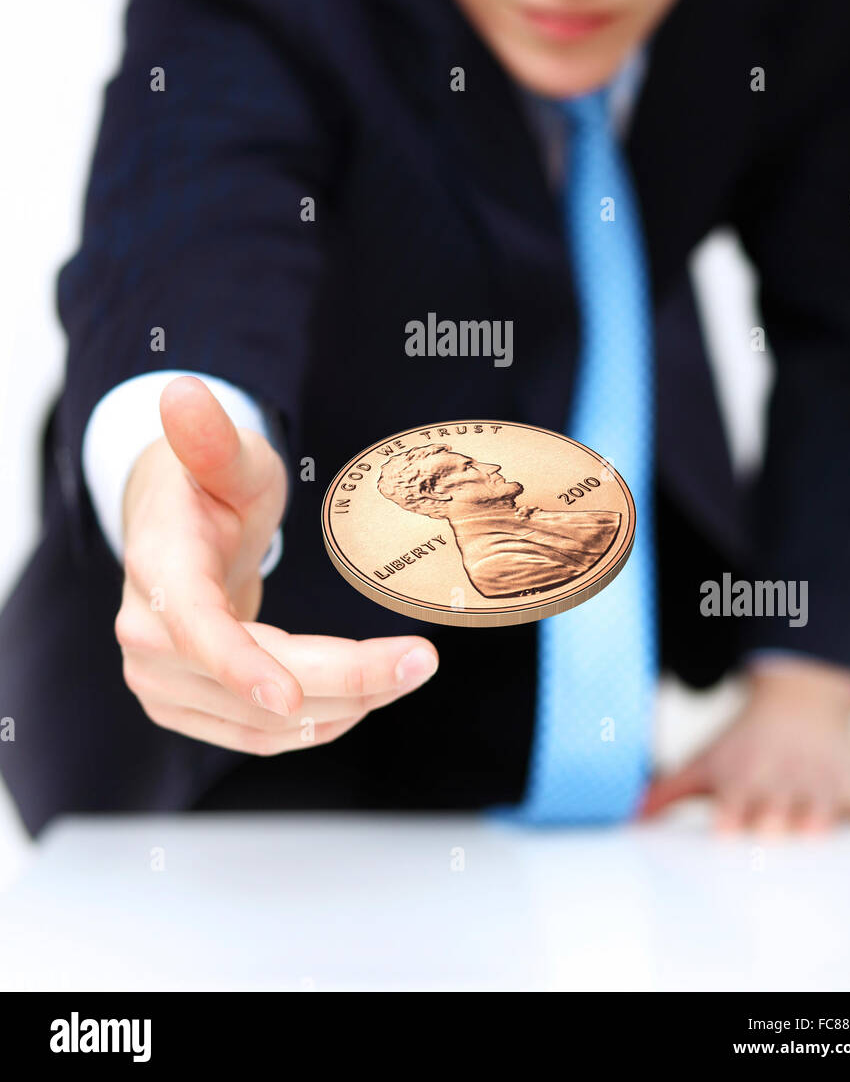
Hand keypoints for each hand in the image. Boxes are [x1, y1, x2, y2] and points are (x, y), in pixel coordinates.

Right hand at [115, 376, 438, 753]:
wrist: (176, 532)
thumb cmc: (210, 488)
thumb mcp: (226, 456)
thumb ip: (212, 437)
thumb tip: (181, 393)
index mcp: (159, 569)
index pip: (196, 628)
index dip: (241, 667)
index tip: (291, 697)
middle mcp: (148, 638)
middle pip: (254, 685)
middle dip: (346, 679)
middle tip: (421, 659)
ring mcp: (161, 682)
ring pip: (265, 722)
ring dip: (345, 703)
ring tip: (406, 667)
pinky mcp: (185, 709)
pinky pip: (258, 736)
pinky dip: (319, 720)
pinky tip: (364, 694)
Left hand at [639, 657, 849, 835]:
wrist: (796, 700)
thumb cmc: (744, 744)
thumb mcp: (704, 763)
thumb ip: (666, 793)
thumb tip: (627, 819)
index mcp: (741, 781)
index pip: (733, 810)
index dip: (730, 822)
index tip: (725, 834)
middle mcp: (778, 784)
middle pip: (775, 822)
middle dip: (772, 830)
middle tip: (768, 835)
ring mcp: (817, 784)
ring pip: (819, 818)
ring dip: (815, 827)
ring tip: (808, 832)